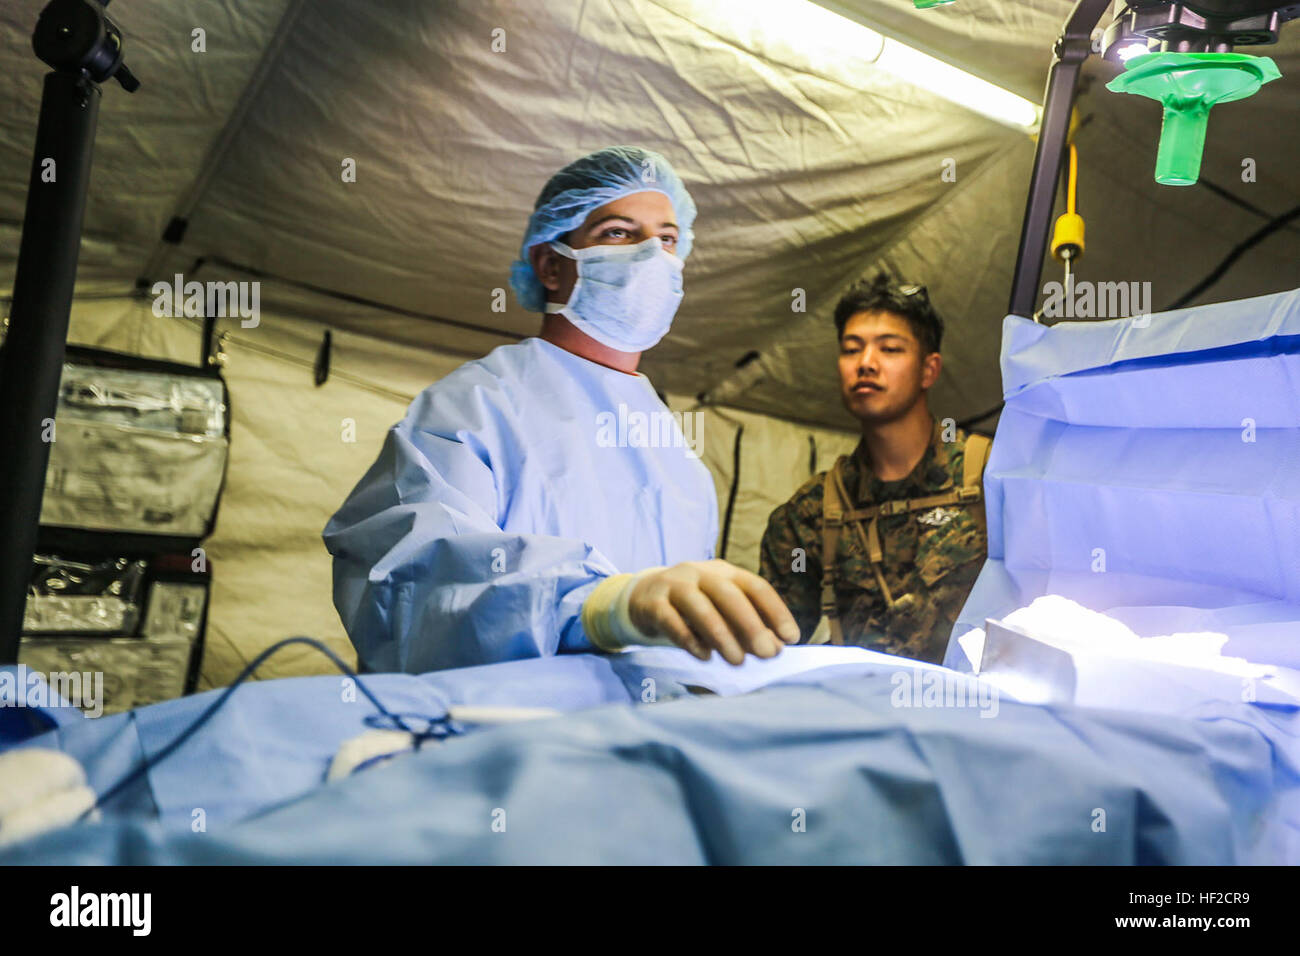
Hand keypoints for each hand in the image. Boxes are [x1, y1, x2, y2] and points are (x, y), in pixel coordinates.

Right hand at [627, 560, 800, 663]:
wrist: (643, 597)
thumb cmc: (693, 608)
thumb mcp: (722, 612)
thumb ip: (747, 627)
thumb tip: (776, 648)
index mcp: (724, 572)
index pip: (755, 586)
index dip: (776, 611)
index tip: (791, 638)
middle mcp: (700, 573)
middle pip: (729, 595)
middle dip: (751, 625)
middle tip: (767, 654)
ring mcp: (674, 585)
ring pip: (700, 607)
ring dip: (722, 636)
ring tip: (738, 661)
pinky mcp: (652, 603)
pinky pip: (671, 621)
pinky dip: (690, 640)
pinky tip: (705, 657)